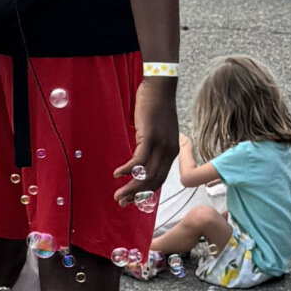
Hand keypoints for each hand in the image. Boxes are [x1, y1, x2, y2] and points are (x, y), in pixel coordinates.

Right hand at [117, 80, 179, 206]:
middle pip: (153, 181)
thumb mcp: (157, 131)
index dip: (146, 192)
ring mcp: (161, 145)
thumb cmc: (156, 107)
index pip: (160, 179)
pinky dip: (128, 170)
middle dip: (136, 195)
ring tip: (118, 195)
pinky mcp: (150, 137)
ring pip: (146, 175)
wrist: (160, 87)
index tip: (132, 199)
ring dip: (131, 187)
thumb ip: (152, 146)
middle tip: (122, 202)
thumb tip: (139, 159)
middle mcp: (169, 151)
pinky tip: (117, 174)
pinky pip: (139, 161)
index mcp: (172, 152)